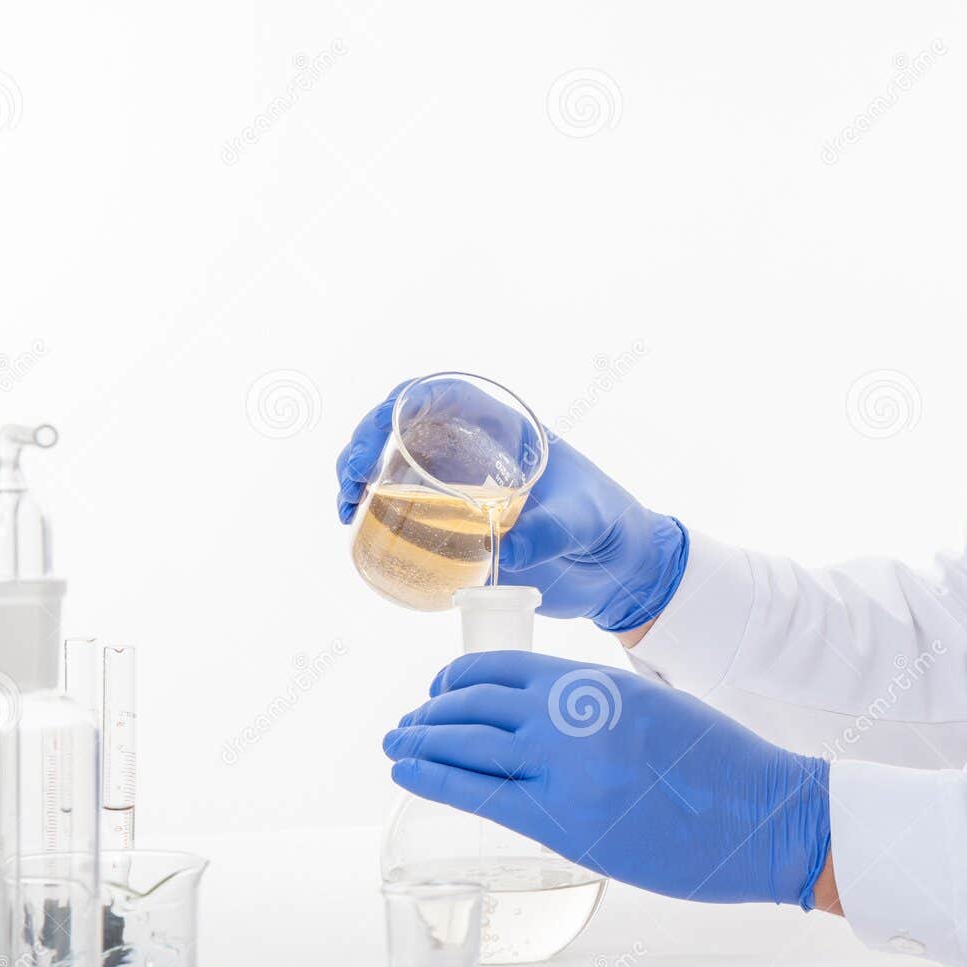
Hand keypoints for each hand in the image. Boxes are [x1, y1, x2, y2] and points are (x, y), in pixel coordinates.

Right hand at [336, 383, 687, 631]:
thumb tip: (508, 548)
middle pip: (403, 428)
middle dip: (363, 443)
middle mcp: (476, 453)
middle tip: (351, 482)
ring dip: (359, 479)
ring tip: (346, 509)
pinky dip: (376, 517)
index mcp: (507, 431)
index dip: (401, 401)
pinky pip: (405, 513)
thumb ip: (554, 529)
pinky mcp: (457, 529)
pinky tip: (359, 533)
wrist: (620, 571)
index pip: (443, 395)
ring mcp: (462, 490)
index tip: (378, 432)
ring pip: (393, 468)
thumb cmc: (612, 526)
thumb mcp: (586, 520)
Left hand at [383, 651, 831, 906]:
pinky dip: (434, 778)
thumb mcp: (655, 707)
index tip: (441, 690)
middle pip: (474, 704)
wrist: (765, 815)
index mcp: (597, 683)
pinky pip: (479, 794)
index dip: (460, 678)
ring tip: (399, 745)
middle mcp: (572, 716)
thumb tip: (547, 721)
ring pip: (467, 744)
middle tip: (410, 723)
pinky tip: (408, 772)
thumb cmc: (723, 766)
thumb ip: (597, 708)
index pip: (504, 667)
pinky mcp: (564, 823)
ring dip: (422, 742)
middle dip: (431, 712)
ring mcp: (564, 769)